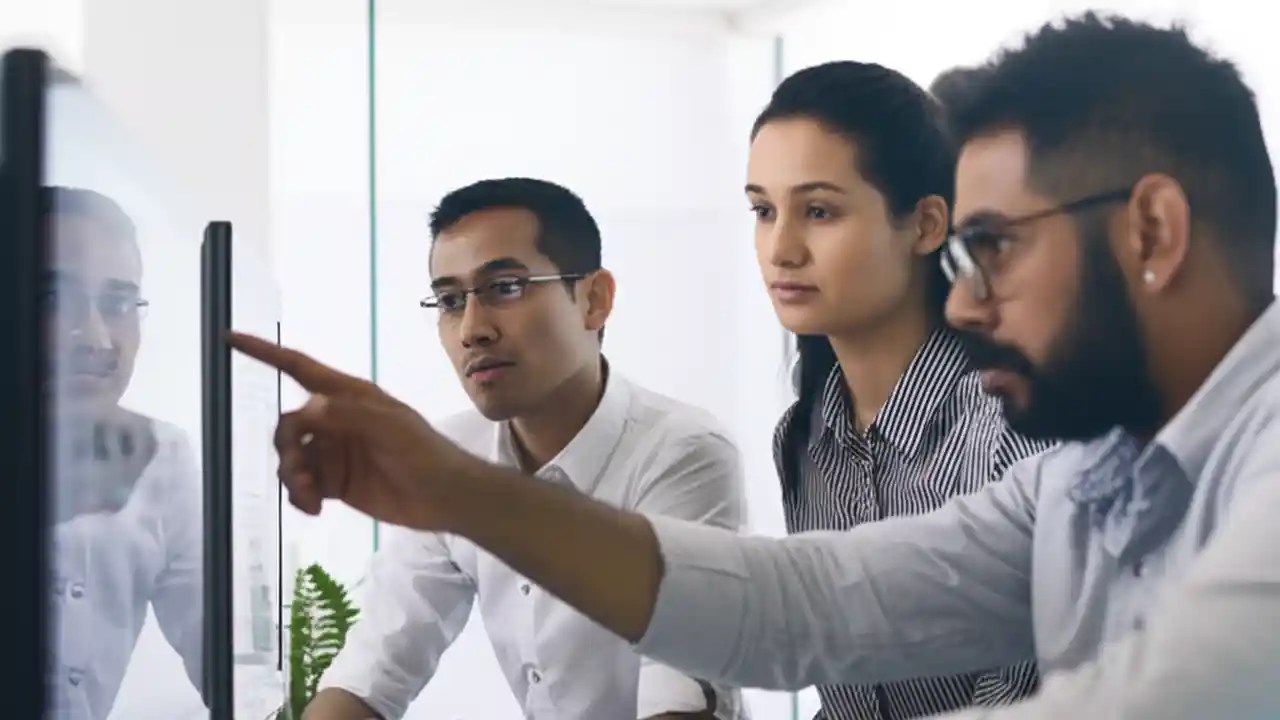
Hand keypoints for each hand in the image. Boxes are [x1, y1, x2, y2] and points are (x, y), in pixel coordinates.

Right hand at [228, 331, 469, 529]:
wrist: (444, 497)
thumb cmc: (424, 452)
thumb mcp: (391, 428)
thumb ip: (349, 416)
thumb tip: (308, 408)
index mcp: (349, 396)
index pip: (299, 367)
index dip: (264, 352)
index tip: (229, 338)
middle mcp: (337, 420)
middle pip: (289, 425)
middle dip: (287, 447)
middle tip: (300, 472)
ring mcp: (334, 451)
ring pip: (291, 457)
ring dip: (292, 476)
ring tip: (309, 497)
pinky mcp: (335, 482)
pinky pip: (301, 485)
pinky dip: (299, 496)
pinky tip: (314, 509)